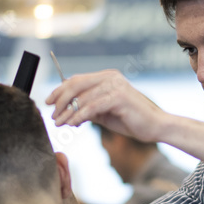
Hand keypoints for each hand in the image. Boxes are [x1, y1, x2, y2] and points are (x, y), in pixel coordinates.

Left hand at [45, 69, 167, 142]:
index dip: (59, 90)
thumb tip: (66, 110)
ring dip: (67, 112)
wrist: (156, 127)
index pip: (77, 79)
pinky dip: (79, 116)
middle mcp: (111, 77)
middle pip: (76, 84)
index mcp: (107, 77)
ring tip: (60, 123)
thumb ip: (88, 108)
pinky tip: (73, 125)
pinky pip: (92, 107)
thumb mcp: (104, 113)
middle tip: (52, 115)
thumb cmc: (131, 120)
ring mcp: (115, 85)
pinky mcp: (119, 97)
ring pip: (82, 98)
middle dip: (60, 100)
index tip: (48, 102)